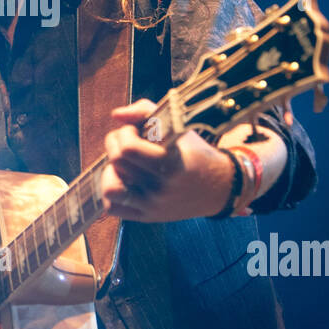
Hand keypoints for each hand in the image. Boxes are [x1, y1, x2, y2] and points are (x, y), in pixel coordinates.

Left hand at [101, 99, 234, 222]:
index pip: (128, 148)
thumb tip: (115, 115)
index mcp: (171, 162)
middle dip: (116, 144)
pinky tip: (123, 179)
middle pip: (117, 161)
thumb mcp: (177, 126)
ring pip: (110, 187)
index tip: (136, 131)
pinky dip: (111, 191)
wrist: (218, 187)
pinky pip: (112, 208)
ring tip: (124, 164)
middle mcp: (162, 187)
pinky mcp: (147, 217)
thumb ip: (145, 111)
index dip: (125, 133)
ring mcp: (154, 205)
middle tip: (129, 142)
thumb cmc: (194, 152)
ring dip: (111, 170)